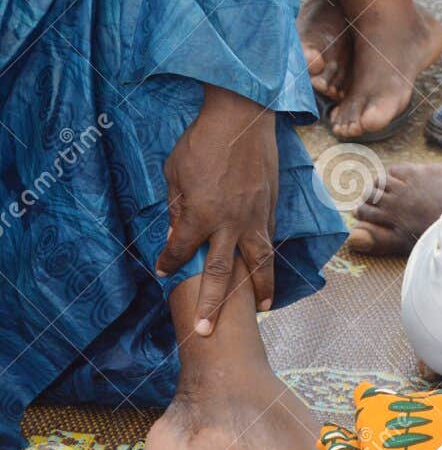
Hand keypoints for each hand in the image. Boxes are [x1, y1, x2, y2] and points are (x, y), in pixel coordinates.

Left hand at [156, 85, 278, 334]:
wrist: (243, 118)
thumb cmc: (202, 141)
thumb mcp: (175, 173)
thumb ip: (176, 207)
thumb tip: (177, 233)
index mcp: (199, 215)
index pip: (181, 251)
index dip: (169, 263)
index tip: (163, 273)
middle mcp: (229, 224)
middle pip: (220, 274)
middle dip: (211, 304)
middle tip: (207, 331)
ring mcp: (255, 218)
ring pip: (259, 262)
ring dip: (261, 288)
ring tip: (265, 307)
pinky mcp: (271, 209)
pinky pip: (268, 240)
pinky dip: (267, 258)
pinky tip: (267, 268)